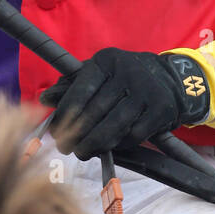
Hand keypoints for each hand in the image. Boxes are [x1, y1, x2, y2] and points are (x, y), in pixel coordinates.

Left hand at [40, 49, 210, 160]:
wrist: (169, 80)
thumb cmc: (122, 78)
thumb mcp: (98, 74)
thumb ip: (70, 86)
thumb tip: (44, 99)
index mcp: (107, 61)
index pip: (81, 91)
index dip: (65, 115)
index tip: (55, 131)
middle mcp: (127, 73)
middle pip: (95, 112)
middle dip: (76, 134)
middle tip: (65, 147)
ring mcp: (146, 92)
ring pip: (114, 126)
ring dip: (94, 145)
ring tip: (82, 152)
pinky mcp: (161, 110)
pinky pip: (133, 135)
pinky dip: (118, 145)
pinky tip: (108, 147)